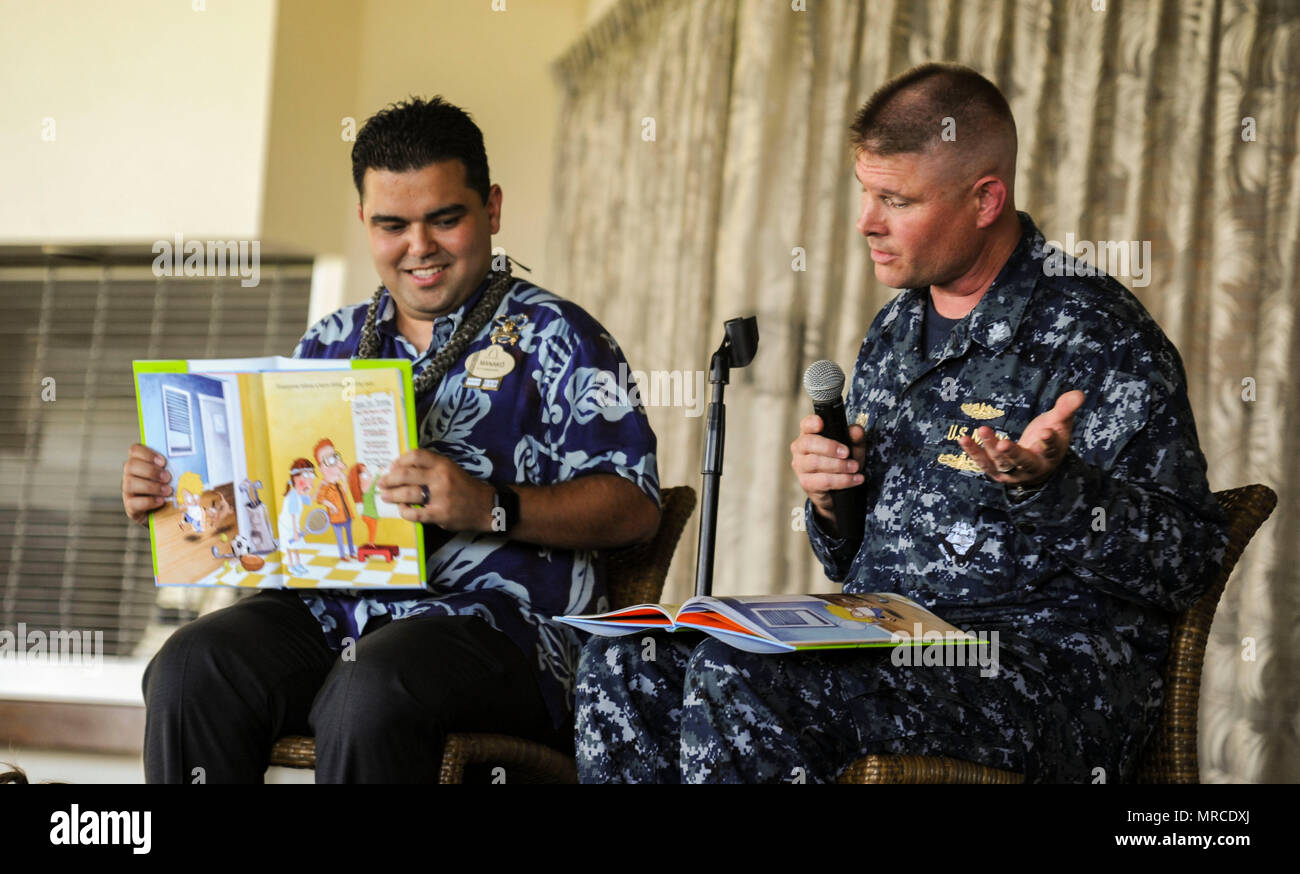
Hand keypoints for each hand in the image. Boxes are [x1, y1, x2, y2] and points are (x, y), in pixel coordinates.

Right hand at [122, 443, 171, 525]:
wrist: (167, 514)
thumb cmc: (172, 490)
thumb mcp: (175, 476)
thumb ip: (176, 466)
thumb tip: (194, 458)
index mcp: (140, 463)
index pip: (135, 450)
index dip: (147, 453)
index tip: (163, 462)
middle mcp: (130, 476)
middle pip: (130, 465)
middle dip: (151, 471)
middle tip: (168, 477)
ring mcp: (128, 492)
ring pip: (130, 483)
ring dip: (151, 486)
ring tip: (168, 491)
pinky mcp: (130, 507)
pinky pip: (134, 503)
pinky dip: (149, 502)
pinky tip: (161, 501)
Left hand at [378, 448, 494, 532]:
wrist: (486, 507)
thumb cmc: (465, 487)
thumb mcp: (451, 470)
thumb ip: (430, 468)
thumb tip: (402, 470)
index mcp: (443, 464)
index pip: (416, 455)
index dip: (400, 460)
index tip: (392, 466)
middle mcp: (440, 478)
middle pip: (406, 474)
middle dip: (389, 479)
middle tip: (382, 483)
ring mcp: (440, 497)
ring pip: (408, 494)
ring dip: (392, 495)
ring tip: (385, 496)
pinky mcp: (440, 514)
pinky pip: (415, 514)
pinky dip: (405, 512)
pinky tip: (403, 509)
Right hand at [790, 414, 866, 523]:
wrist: (838, 489)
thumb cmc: (841, 461)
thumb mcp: (853, 447)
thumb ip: (855, 437)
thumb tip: (856, 431)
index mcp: (809, 434)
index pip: (806, 425)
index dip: (811, 423)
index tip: (821, 424)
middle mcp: (800, 449)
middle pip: (808, 443)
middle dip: (829, 447)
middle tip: (846, 453)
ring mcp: (801, 466)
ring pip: (815, 462)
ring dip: (839, 465)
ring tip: (855, 467)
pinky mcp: (806, 483)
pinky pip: (823, 481)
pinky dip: (843, 480)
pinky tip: (855, 479)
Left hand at [957, 390, 1084, 486]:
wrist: (1038, 462)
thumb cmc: (1049, 437)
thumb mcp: (1060, 422)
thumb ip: (1066, 408)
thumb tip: (1078, 394)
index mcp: (1051, 456)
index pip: (1051, 449)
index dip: (1049, 441)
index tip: (1046, 431)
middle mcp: (1032, 468)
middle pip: (1023, 462)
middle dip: (1014, 453)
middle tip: (1004, 444)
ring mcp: (1013, 472)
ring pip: (1001, 463)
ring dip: (990, 447)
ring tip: (982, 429)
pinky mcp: (997, 472)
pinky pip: (984, 463)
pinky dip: (973, 452)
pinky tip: (962, 439)